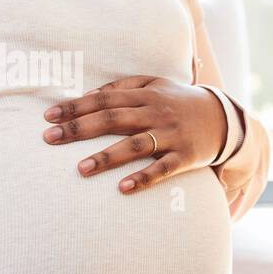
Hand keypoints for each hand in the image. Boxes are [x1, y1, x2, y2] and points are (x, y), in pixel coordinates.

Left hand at [42, 75, 227, 193]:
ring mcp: (171, 135)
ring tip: (80, 169)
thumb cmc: (177, 101)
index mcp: (145, 94)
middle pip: (113, 119)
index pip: (104, 99)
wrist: (223, 118)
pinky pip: (163, 169)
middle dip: (79, 128)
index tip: (49, 116)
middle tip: (50, 138)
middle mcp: (156, 112)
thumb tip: (88, 94)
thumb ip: (122, 87)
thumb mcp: (154, 84)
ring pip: (135, 145)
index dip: (75, 107)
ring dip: (107, 157)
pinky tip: (122, 188)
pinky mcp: (186, 157)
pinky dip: (143, 178)